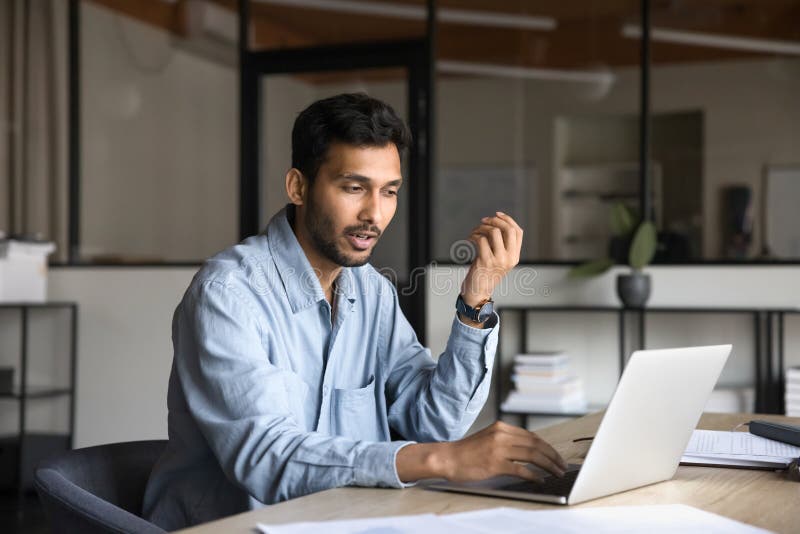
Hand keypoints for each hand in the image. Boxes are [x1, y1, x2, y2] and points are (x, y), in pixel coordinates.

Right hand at [395, 421, 566, 482]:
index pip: (531, 435)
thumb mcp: (488, 438)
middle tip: (561, 465)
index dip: (547, 446)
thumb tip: (528, 450)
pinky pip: (520, 468)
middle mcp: (501, 435)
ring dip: (548, 465)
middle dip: (552, 455)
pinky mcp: (495, 463)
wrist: (447, 458)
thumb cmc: (466, 451)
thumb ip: (506, 440)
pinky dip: (533, 474)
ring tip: (556, 472)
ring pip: (532, 455)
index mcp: (501, 427)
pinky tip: (540, 479)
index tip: (555, 455)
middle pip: (535, 444)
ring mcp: (498, 449)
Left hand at [461, 212, 522, 307]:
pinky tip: (469, 239)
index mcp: (515, 256)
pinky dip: (473, 236)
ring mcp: (499, 260)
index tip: (496, 214)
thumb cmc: (485, 273)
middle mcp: (510, 258)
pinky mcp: (486, 261)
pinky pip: (481, 239)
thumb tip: (495, 223)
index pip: (518, 231)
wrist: (478, 291)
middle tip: (483, 221)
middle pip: (508, 229)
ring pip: (494, 232)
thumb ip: (501, 244)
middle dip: (495, 220)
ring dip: (481, 228)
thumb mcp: (499, 259)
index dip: (508, 219)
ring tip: (474, 232)